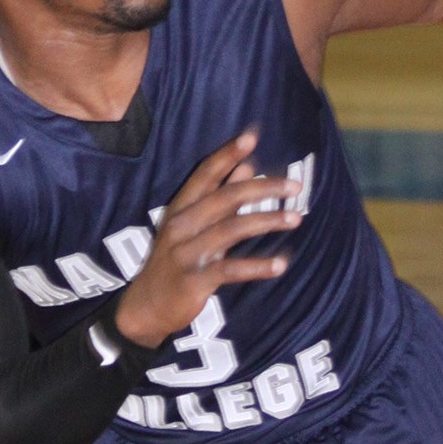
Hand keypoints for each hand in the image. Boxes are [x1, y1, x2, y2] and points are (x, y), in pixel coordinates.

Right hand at [115, 132, 301, 348]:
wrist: (146, 307)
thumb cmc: (175, 262)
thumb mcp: (193, 227)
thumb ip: (221, 198)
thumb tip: (249, 166)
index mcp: (181, 208)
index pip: (206, 174)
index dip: (227, 155)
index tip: (252, 137)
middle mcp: (181, 226)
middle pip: (225, 198)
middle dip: (263, 189)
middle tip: (296, 186)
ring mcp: (186, 253)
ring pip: (231, 229)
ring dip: (266, 221)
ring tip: (295, 218)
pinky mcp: (194, 280)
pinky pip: (230, 269)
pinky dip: (257, 267)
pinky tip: (280, 264)